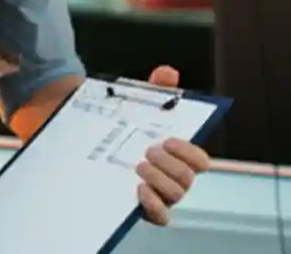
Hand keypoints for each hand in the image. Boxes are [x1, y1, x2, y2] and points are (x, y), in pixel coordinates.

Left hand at [135, 66, 211, 225]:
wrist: (90, 137)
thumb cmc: (123, 124)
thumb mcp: (138, 103)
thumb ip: (156, 87)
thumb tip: (168, 74)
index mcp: (179, 155)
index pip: (200, 161)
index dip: (190, 152)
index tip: (169, 140)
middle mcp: (174, 176)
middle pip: (188, 179)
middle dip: (170, 164)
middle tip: (149, 151)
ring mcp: (160, 194)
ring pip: (176, 195)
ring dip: (160, 179)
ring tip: (139, 166)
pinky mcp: (143, 208)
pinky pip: (160, 216)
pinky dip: (154, 205)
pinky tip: (138, 189)